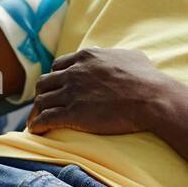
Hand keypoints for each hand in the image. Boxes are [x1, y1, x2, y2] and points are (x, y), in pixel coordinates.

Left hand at [27, 47, 177, 135]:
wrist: (152, 98)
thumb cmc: (147, 79)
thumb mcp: (132, 57)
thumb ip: (118, 55)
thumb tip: (120, 55)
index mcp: (86, 57)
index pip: (58, 66)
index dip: (56, 78)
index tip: (56, 88)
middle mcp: (74, 73)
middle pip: (45, 82)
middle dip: (43, 94)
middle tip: (44, 106)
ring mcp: (71, 93)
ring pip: (42, 100)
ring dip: (37, 111)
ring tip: (36, 121)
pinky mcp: (72, 114)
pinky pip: (45, 118)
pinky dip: (37, 125)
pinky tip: (35, 131)